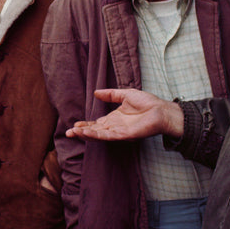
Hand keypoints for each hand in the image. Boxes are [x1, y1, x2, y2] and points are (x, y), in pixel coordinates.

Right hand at [65, 88, 181, 141]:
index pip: (96, 123)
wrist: (161, 110)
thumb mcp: (125, 94)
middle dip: (81, 132)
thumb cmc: (147, 103)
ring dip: (86, 134)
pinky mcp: (125, 135)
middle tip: (68, 133)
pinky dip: (97, 135)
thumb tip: (95, 92)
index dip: (85, 124)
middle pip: (95, 130)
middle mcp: (115, 127)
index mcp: (114, 118)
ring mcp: (119, 132)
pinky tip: (88, 133)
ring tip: (73, 133)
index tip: (74, 125)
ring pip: (99, 134)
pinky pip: (108, 135)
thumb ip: (110, 94)